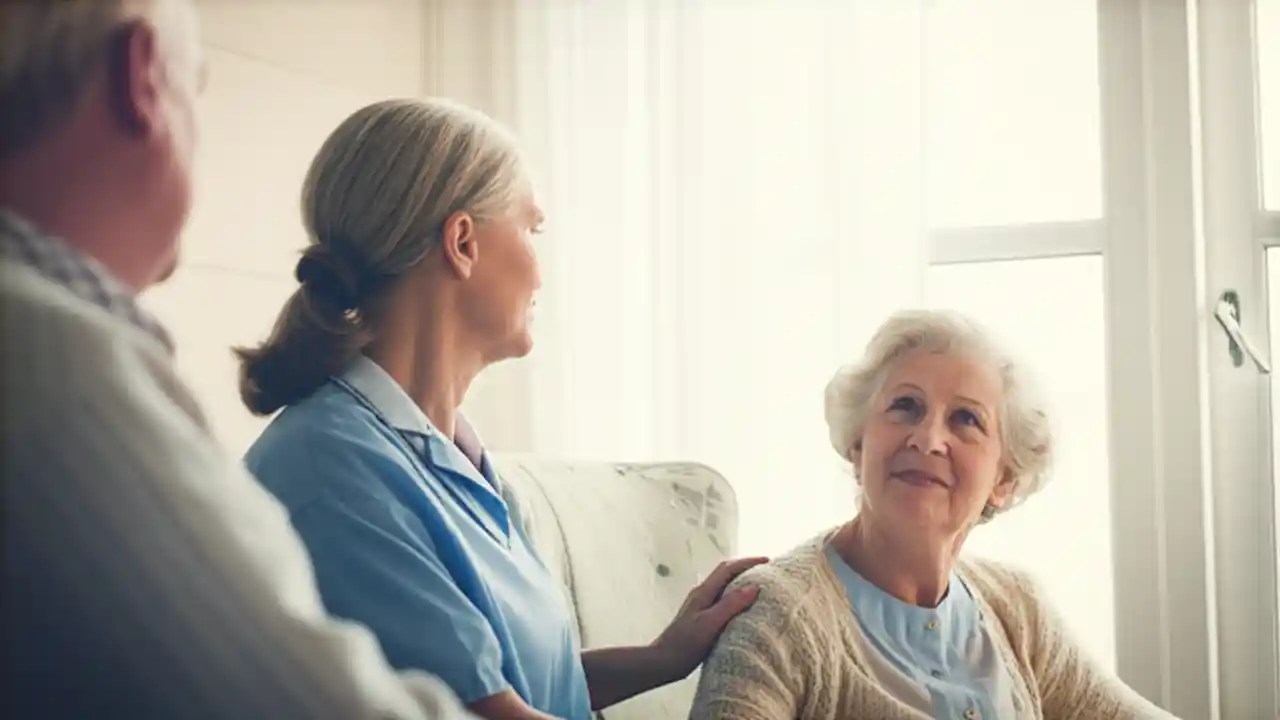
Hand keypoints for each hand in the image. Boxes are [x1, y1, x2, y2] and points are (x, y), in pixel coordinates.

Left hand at [650, 556, 768, 680]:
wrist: (663, 661)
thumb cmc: (686, 643)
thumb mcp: (710, 623)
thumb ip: (730, 605)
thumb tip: (753, 587)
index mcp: (704, 592)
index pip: (727, 569)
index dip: (747, 562)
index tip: (767, 561)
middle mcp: (701, 594)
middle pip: (725, 573)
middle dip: (745, 568)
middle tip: (766, 572)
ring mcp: (700, 605)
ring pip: (723, 586)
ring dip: (741, 582)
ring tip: (759, 588)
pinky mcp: (701, 617)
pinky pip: (722, 600)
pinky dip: (736, 598)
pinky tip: (743, 609)